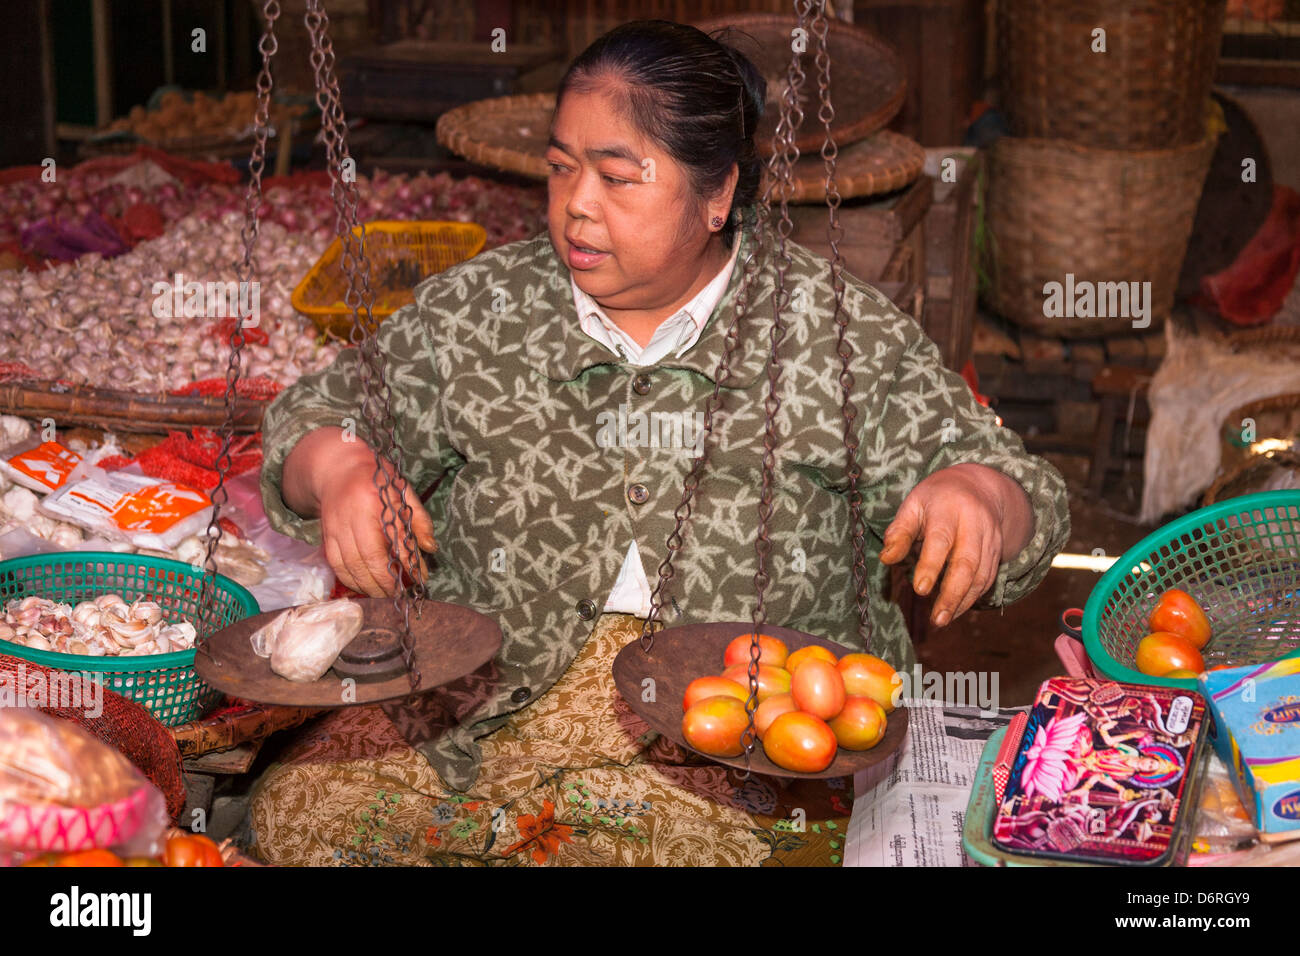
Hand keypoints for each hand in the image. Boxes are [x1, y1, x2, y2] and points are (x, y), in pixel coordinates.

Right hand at [317, 452, 437, 596]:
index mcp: (374, 500)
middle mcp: (351, 516)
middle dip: (386, 582)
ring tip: (387, 596)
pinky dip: (351, 581)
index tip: (422, 577)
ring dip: (369, 586)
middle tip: (403, 595)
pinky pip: (337, 565)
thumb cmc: (375, 478)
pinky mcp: (326, 537)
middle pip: (368, 559)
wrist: (336, 468)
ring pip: (351, 566)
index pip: (394, 538)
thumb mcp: (402, 489)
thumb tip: (430, 548)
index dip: (408, 562)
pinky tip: (365, 588)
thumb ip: (418, 518)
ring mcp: (336, 528)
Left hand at [878, 463, 1031, 627]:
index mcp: (949, 507)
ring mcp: (990, 537)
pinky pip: (988, 578)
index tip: (920, 590)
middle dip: (952, 593)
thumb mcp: (913, 505)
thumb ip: (899, 532)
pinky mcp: (998, 551)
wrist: (979, 486)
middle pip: (967, 562)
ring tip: (942, 620)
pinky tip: (955, 610)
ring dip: (963, 601)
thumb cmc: (936, 498)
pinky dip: (973, 598)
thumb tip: (887, 558)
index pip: (941, 539)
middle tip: (936, 619)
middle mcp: (975, 522)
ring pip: (982, 574)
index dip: (931, 565)